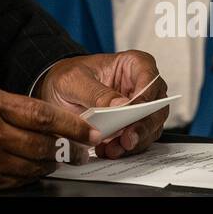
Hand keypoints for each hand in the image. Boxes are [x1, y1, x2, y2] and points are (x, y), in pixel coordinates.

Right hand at [0, 84, 98, 191]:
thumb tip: (26, 115)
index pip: (41, 114)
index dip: (71, 125)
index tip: (89, 131)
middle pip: (42, 145)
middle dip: (62, 148)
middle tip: (72, 146)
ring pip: (30, 168)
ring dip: (45, 164)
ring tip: (50, 159)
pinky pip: (11, 183)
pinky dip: (24, 177)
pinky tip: (25, 172)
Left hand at [35, 51, 167, 158]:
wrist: (57, 91)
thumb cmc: (68, 77)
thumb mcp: (74, 80)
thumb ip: (96, 93)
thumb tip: (121, 106)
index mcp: (133, 64)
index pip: (151, 78)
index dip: (147, 96)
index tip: (135, 112)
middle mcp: (141, 85)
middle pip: (155, 107)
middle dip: (142, 126)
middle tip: (126, 140)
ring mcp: (139, 108)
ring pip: (149, 127)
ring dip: (134, 142)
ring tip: (112, 149)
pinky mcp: (132, 126)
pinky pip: (137, 140)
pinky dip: (125, 148)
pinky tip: (108, 150)